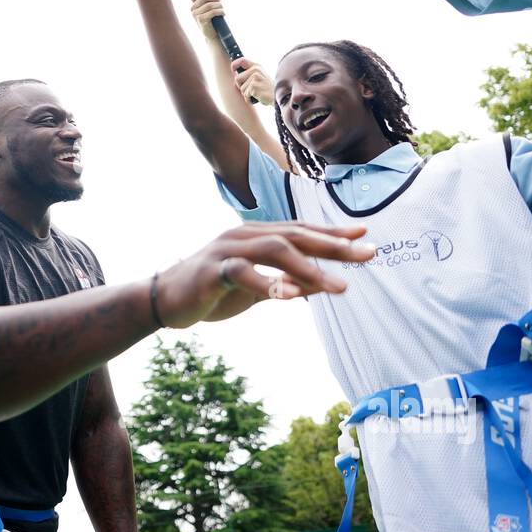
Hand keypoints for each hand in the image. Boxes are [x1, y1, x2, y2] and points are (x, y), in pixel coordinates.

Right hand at [154, 223, 373, 328]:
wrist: (165, 300)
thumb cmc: (212, 292)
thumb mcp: (257, 290)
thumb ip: (288, 284)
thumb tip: (323, 285)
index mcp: (256, 236)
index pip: (301, 230)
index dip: (333, 233)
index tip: (365, 235)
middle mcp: (245, 235)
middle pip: (296, 235)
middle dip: (334, 245)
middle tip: (366, 254)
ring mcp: (228, 249)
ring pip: (276, 249)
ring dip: (310, 268)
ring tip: (339, 285)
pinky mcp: (213, 269)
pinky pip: (244, 273)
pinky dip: (268, 284)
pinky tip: (290, 297)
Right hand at [187, 0, 224, 42]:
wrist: (212, 34)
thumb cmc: (213, 20)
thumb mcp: (213, 8)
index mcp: (194, 4)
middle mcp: (193, 9)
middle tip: (220, 1)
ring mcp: (196, 15)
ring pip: (210, 5)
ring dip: (219, 6)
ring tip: (222, 10)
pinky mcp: (201, 20)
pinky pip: (212, 12)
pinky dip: (220, 11)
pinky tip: (223, 13)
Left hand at [232, 58, 273, 105]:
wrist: (278, 97)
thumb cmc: (268, 89)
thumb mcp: (260, 77)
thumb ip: (250, 74)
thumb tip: (235, 76)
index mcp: (257, 66)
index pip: (242, 60)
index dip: (234, 65)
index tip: (233, 70)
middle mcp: (256, 70)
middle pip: (237, 78)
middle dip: (241, 87)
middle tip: (252, 89)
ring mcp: (255, 77)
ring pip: (241, 88)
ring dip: (247, 94)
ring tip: (257, 93)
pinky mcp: (254, 86)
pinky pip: (245, 95)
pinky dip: (249, 99)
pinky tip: (258, 97)